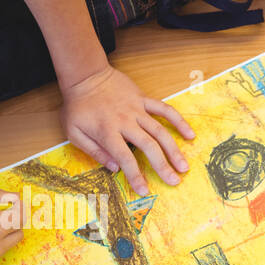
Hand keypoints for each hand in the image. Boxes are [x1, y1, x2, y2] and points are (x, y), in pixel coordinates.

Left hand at [59, 64, 194, 195]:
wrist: (85, 74)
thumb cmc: (78, 105)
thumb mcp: (74, 132)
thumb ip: (94, 151)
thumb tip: (114, 168)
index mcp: (107, 131)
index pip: (124, 157)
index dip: (135, 175)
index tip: (144, 191)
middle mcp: (125, 121)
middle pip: (149, 146)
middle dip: (163, 166)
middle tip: (174, 182)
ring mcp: (137, 109)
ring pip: (160, 131)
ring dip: (174, 150)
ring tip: (184, 167)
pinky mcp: (144, 99)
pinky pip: (165, 109)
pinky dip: (179, 121)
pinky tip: (190, 135)